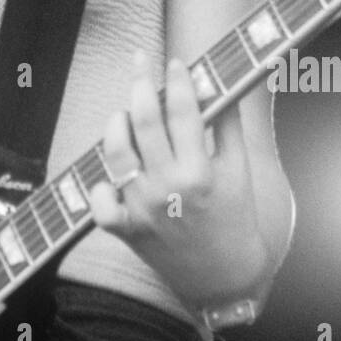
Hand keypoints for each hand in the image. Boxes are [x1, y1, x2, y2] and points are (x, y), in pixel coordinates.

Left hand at [89, 51, 270, 308]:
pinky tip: (113, 169)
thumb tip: (220, 86)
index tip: (175, 62)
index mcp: (200, 173)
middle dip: (140, 83)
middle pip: (143, 120)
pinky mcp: (125, 231)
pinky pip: (99, 202)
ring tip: (124, 110)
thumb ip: (229, 127)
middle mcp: (167, 188)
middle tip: (140, 61)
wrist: (226, 280)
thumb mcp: (240, 172)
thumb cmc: (237, 221)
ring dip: (116, 122)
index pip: (183, 111)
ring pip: (115, 152)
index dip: (178, 80)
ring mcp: (142, 210)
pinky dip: (101, 183)